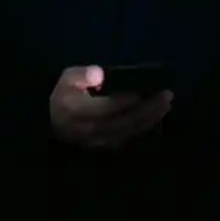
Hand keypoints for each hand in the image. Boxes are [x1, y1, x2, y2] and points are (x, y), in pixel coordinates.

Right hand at [49, 66, 173, 148]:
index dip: (127, 100)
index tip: (146, 90)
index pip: (107, 107)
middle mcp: (89, 128)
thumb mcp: (68, 78)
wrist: (53, 121)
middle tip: (166, 96)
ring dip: (149, 120)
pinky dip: (143, 129)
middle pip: (123, 121)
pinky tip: (155, 119)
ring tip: (165, 105)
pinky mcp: (104, 147)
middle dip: (148, 109)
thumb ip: (83, 75)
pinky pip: (128, 139)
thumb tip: (99, 74)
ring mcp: (97, 141)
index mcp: (77, 110)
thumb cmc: (64, 95)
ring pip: (128, 132)